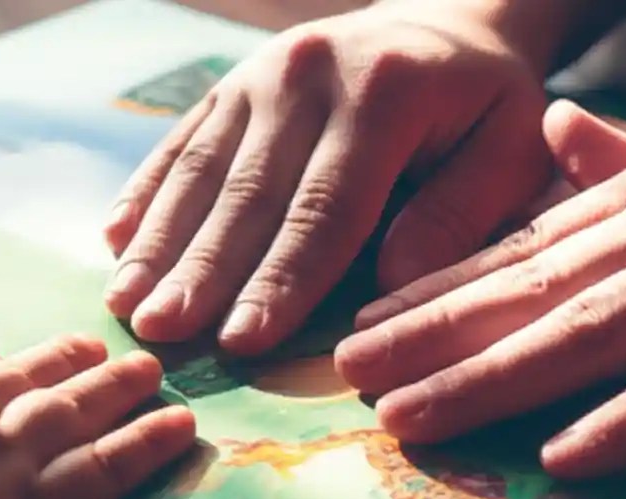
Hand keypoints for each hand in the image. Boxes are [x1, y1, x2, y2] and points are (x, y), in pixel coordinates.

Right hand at [104, 0, 550, 354]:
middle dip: (202, 271)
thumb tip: (390, 284)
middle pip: (247, 193)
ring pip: (201, 170)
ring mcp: (259, 74)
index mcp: (383, 95)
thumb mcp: (512, 148)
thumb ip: (461, 212)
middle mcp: (307, 76)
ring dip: (159, 241)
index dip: (282, 279)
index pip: (325, 207)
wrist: (450, 19)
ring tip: (125, 304)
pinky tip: (113, 241)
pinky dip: (146, 192)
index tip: (243, 340)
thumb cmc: (486, 104)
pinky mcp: (231, 83)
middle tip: (160, 333)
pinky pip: (180, 141)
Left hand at [336, 100, 625, 477]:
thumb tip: (555, 134)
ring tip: (411, 418)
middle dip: (434, 333)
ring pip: (597, 324)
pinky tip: (568, 455)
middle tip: (347, 375)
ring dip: (496, 376)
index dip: (440, 287)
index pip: (529, 243)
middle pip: (537, 282)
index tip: (366, 326)